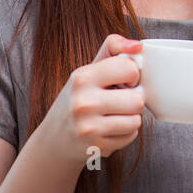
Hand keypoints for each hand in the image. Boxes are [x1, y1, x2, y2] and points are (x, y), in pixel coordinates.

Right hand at [43, 35, 144, 168]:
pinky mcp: (96, 146)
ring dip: (131, 118)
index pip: (128, 67)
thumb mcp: (89, 71)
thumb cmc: (78, 99)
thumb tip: (138, 45)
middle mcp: (83, 102)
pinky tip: (110, 130)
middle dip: (134, 101)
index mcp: (83, 77)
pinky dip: (126, 133)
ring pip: (136, 120)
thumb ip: (113, 49)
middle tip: (120, 102)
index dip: (132, 74)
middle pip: (137, 99)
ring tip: (114, 116)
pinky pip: (130, 136)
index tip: (125, 80)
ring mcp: (89, 127)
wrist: (54, 139)